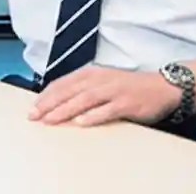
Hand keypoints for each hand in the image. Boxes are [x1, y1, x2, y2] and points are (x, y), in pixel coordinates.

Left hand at [29, 66, 181, 126]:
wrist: (162, 87)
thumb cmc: (129, 87)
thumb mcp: (102, 83)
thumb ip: (83, 90)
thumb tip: (58, 103)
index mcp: (91, 73)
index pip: (62, 83)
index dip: (45, 96)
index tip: (32, 108)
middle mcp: (100, 79)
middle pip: (69, 91)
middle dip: (49, 104)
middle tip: (34, 116)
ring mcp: (113, 90)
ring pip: (84, 100)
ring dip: (65, 110)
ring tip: (50, 120)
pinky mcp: (126, 103)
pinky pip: (107, 110)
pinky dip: (93, 116)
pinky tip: (80, 122)